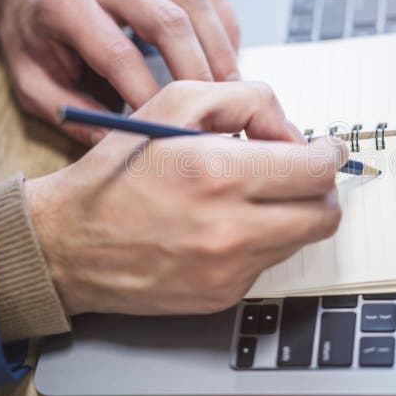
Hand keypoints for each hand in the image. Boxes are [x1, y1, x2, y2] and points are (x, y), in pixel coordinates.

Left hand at [0, 0, 240, 144]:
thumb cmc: (35, 40)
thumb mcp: (32, 84)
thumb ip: (73, 115)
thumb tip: (122, 146)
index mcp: (65, 4)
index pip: (119, 54)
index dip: (148, 95)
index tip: (170, 131)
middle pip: (169, 20)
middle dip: (197, 71)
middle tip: (216, 112)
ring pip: (195, 0)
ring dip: (220, 50)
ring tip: (232, 91)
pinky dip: (225, 26)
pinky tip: (229, 59)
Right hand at [25, 81, 348, 315]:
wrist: (67, 243)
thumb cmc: (117, 170)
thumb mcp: (174, 102)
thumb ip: (246, 99)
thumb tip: (292, 132)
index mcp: (220, 174)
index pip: (317, 170)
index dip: (329, 154)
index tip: (324, 148)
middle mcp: (230, 229)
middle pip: (325, 214)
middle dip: (321, 188)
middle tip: (299, 173)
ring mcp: (229, 270)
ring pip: (301, 239)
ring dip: (292, 213)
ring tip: (253, 195)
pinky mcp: (222, 296)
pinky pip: (267, 263)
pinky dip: (260, 240)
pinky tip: (225, 224)